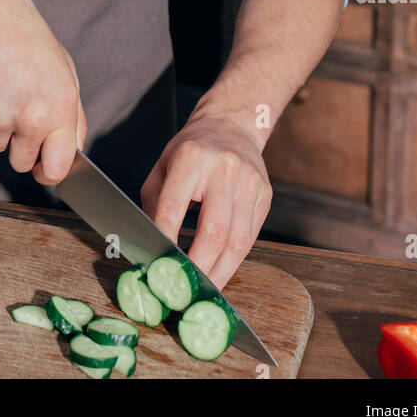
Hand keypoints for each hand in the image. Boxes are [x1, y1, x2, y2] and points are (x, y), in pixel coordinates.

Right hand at [0, 0, 87, 185]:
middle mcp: (29, 118)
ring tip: (3, 90)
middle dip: (19, 147)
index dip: (47, 172)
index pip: (56, 169)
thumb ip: (73, 118)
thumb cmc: (31, 41)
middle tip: (18, 113)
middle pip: (20, 163)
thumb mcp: (67, 74)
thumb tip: (74, 151)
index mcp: (59, 110)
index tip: (42, 167)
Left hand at [140, 111, 271, 289]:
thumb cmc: (191, 150)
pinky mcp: (265, 195)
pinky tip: (220, 271)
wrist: (231, 125)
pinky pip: (250, 237)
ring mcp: (249, 183)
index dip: (165, 241)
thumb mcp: (163, 166)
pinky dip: (234, 260)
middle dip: (197, 267)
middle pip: (212, 231)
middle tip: (183, 291)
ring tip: (204, 290)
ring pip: (237, 241)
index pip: (174, 208)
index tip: (157, 266)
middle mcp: (224, 169)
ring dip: (219, 272)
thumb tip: (152, 247)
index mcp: (191, 157)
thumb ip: (155, 204)